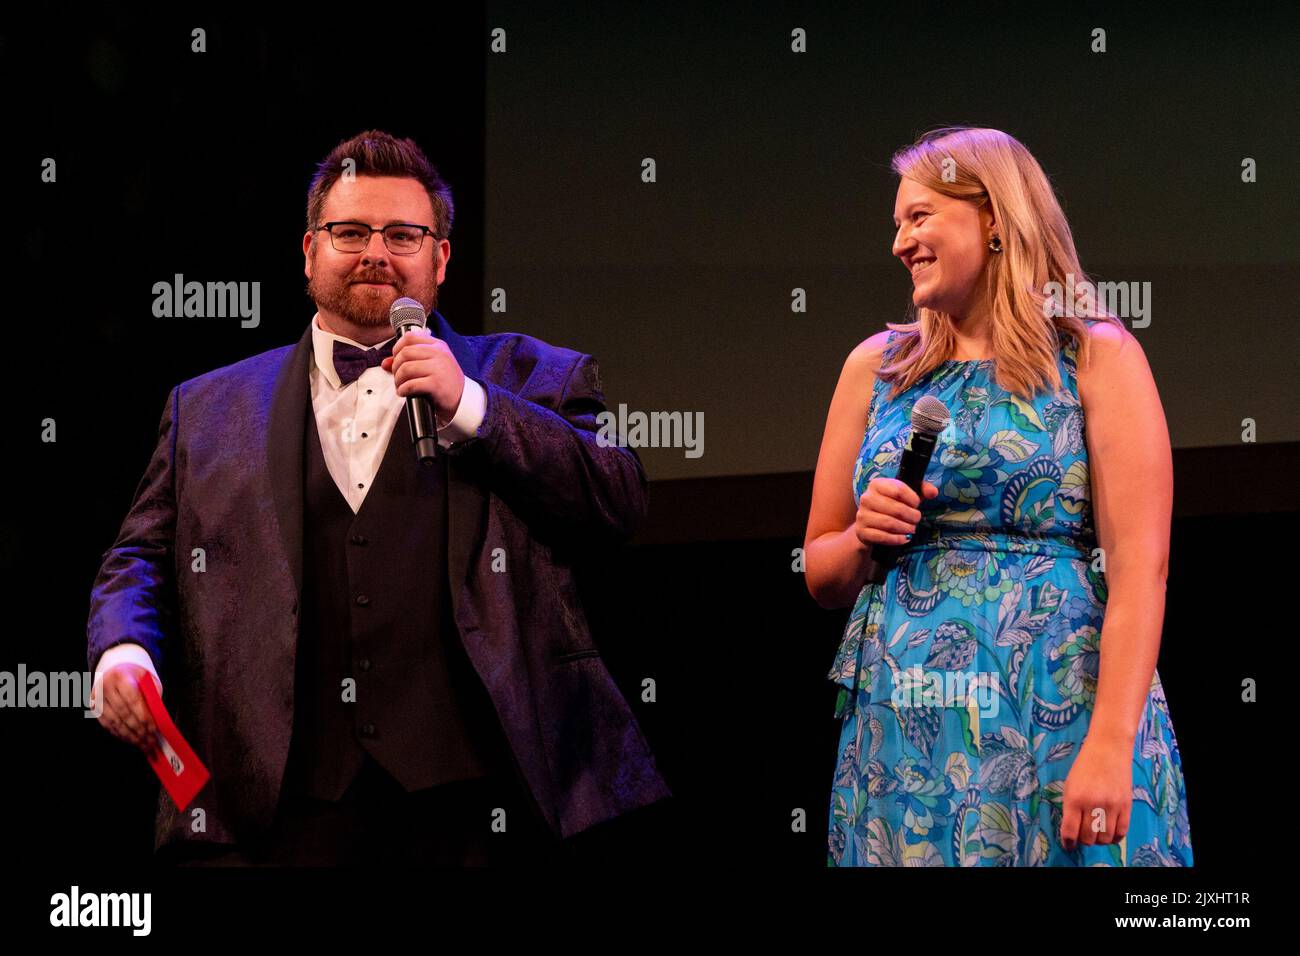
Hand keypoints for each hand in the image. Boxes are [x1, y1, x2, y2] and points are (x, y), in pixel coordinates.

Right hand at [93, 663, 160, 754]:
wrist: (115, 667)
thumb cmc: (136, 676)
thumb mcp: (148, 680)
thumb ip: (152, 697)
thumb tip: (158, 721)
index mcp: (121, 677)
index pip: (133, 700)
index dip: (144, 717)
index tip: (154, 730)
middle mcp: (106, 687)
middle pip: (124, 714)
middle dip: (139, 731)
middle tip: (152, 743)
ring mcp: (97, 698)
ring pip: (115, 722)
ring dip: (131, 737)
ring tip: (144, 746)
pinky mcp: (94, 707)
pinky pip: (107, 724)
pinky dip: (120, 734)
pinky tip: (131, 740)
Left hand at [380, 328, 464, 423]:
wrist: (462, 400)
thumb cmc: (445, 382)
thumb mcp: (431, 365)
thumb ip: (409, 360)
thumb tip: (385, 363)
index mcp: (438, 345)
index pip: (410, 337)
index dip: (397, 348)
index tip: (397, 359)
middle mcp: (439, 354)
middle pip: (405, 353)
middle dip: (396, 367)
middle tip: (398, 376)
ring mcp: (438, 368)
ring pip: (406, 368)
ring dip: (398, 380)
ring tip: (401, 386)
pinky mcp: (436, 384)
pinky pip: (411, 384)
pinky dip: (403, 389)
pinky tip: (405, 392)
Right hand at [853, 477, 938, 550]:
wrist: (870, 524)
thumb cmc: (891, 506)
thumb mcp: (906, 494)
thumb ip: (921, 490)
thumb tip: (933, 492)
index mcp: (877, 484)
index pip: (899, 490)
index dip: (913, 499)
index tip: (917, 504)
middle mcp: (867, 498)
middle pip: (896, 508)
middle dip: (912, 516)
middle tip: (917, 520)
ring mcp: (862, 515)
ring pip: (889, 523)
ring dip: (905, 528)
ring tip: (912, 529)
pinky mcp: (861, 531)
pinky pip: (882, 536)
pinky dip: (897, 539)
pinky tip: (904, 539)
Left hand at [1059, 735, 1132, 849]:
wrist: (1108, 749)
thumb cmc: (1084, 766)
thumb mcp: (1070, 785)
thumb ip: (1070, 808)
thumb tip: (1072, 831)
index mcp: (1074, 798)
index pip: (1070, 831)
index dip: (1068, 843)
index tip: (1069, 846)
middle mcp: (1093, 804)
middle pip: (1088, 838)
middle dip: (1083, 841)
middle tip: (1082, 836)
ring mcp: (1112, 806)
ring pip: (1105, 838)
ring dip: (1098, 840)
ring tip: (1095, 834)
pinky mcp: (1126, 806)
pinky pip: (1121, 832)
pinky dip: (1114, 838)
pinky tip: (1109, 834)